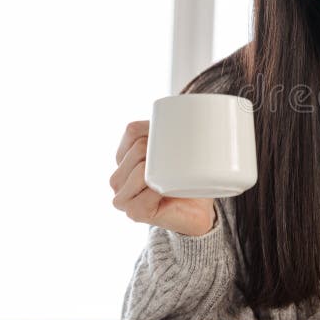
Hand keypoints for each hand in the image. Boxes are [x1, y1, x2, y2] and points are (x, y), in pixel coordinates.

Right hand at [109, 120, 216, 236]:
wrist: (200, 210)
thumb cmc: (190, 178)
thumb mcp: (181, 150)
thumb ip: (177, 130)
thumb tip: (198, 106)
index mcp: (126, 157)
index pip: (133, 131)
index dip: (154, 128)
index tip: (179, 135)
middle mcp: (119, 177)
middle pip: (137, 149)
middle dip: (159, 149)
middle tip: (185, 157)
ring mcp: (124, 197)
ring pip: (136, 172)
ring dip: (157, 171)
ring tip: (177, 173)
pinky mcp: (135, 213)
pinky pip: (140, 199)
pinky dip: (154, 193)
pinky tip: (163, 191)